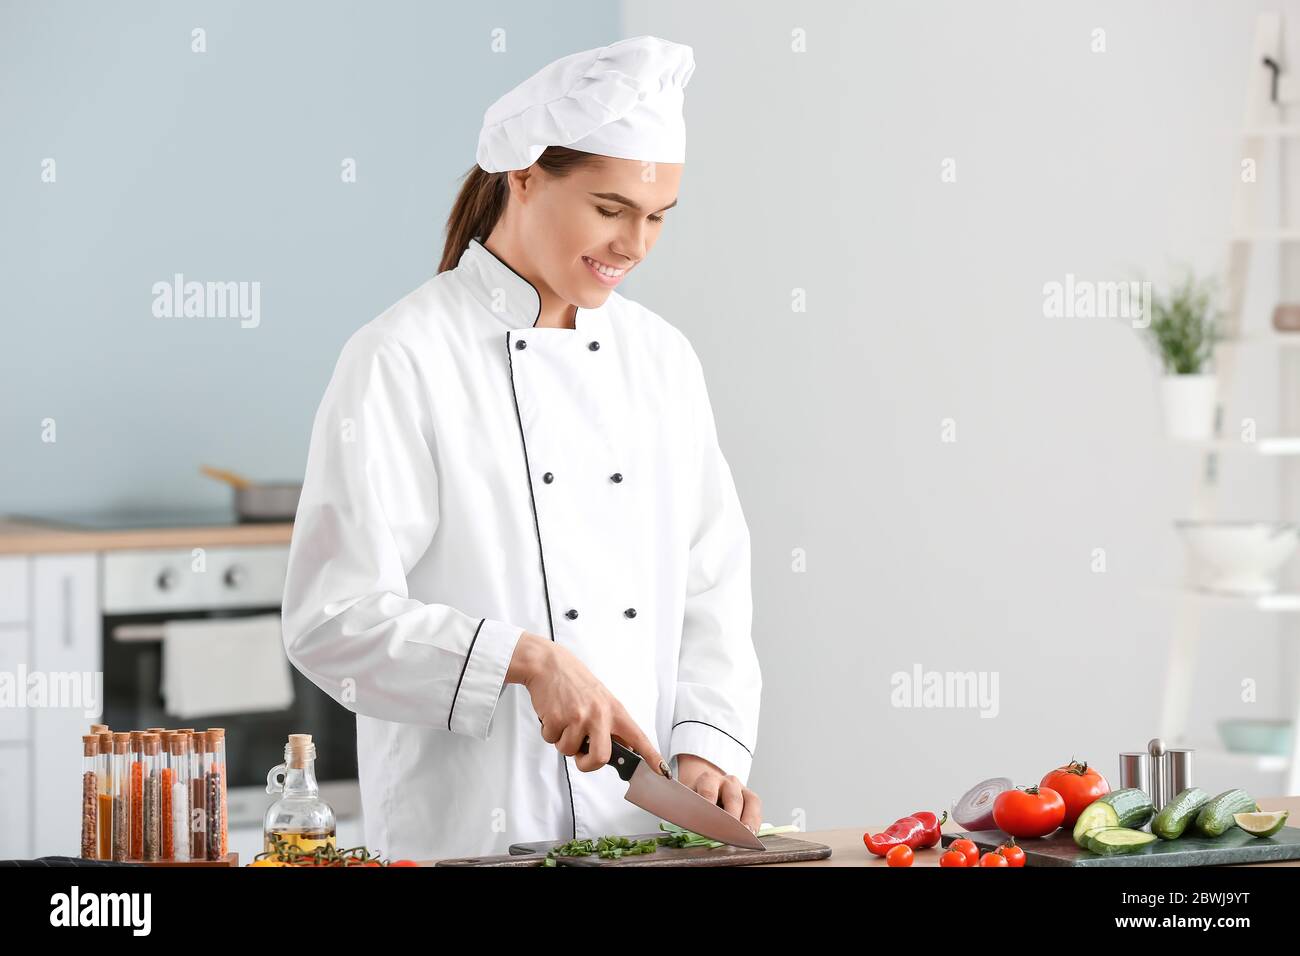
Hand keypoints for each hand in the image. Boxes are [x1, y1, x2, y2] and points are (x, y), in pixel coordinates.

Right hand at [509, 632, 667, 775]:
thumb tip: (619, 748)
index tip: (662, 771)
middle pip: (601, 758)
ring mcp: (579, 717)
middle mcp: (600, 714)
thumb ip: (610, 723)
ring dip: (563, 741)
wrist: (548, 664)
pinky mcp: (558, 718)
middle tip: (581, 756)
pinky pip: (552, 740)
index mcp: (614, 710)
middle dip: (588, 764)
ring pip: (569, 751)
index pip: (638, 737)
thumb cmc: (574, 682)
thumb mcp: (601, 699)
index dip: (651, 756)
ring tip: (563, 719)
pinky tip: (552, 714)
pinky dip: (549, 732)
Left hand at [675, 753, 762, 833]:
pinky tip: (753, 834)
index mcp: (707, 779)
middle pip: (732, 798)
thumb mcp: (689, 801)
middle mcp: (727, 781)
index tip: (708, 821)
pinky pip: (757, 808)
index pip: (709, 792)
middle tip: (729, 832)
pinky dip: (756, 822)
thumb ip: (688, 811)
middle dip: (732, 816)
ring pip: (749, 801)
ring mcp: (741, 788)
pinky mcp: (751, 797)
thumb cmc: (698, 800)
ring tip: (746, 834)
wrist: (708, 788)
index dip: (710, 806)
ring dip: (748, 819)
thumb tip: (685, 831)